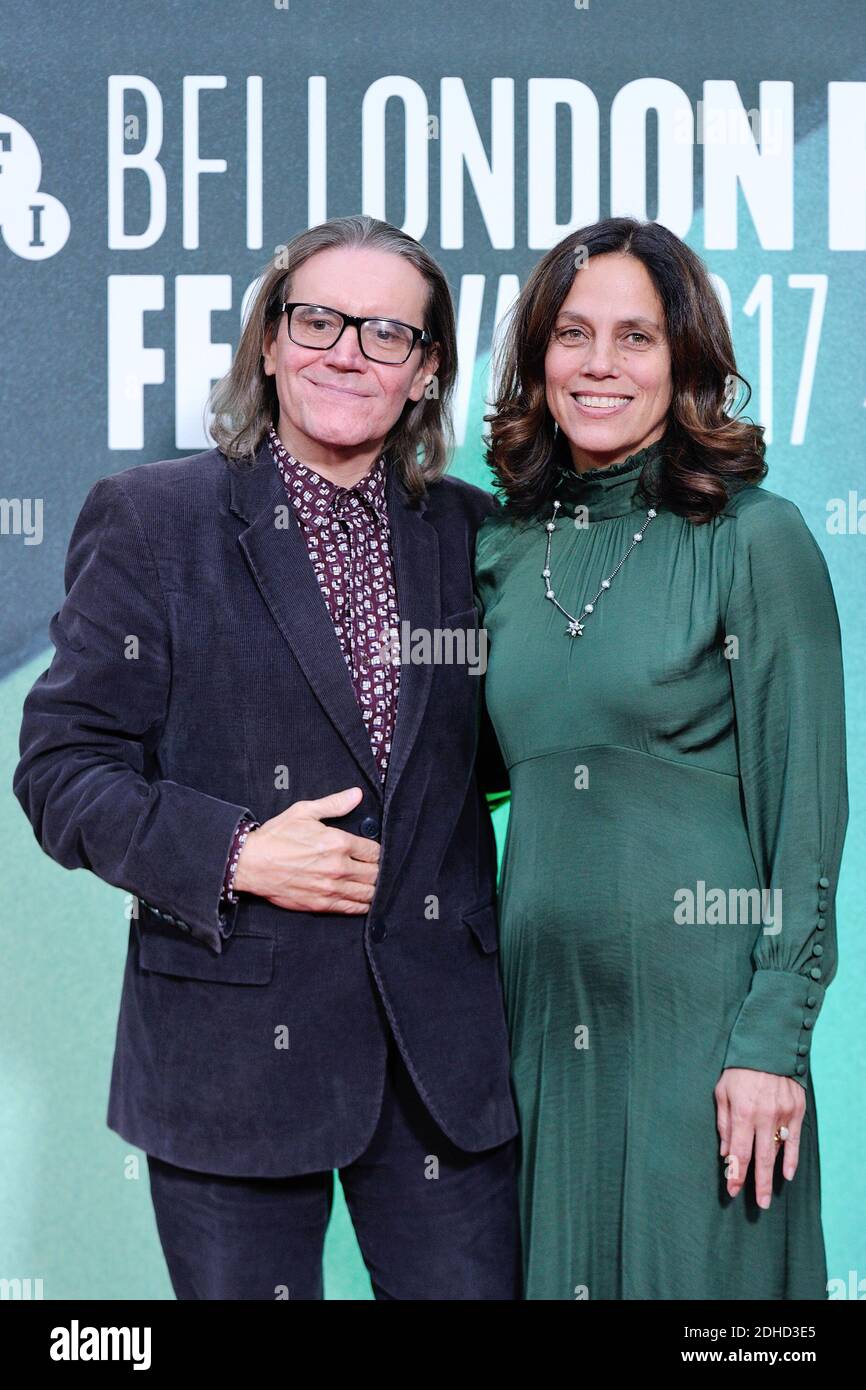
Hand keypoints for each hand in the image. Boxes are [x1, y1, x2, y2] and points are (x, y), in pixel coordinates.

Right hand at [234, 786, 379, 913]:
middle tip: (374, 868)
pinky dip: (362, 905)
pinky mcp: (322, 904)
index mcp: (338, 842)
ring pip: (368, 893)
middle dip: (377, 870)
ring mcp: (331, 888)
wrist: (252, 864)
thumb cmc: (276, 836)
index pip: (374, 851)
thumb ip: (334, 804)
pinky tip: (363, 900)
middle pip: (375, 873)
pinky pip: (353, 908)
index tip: (373, 852)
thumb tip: (356, 795)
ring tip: (371, 884)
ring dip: (373, 888)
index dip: (377, 852)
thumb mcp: (304, 812)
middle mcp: (338, 867)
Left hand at [714, 1067, 805, 1207]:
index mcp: (742, 1113)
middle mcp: (764, 1117)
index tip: (732, 1190)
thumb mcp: (722, 1092)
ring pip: (777, 1151)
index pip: (739, 1152)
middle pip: (761, 1158)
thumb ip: (724, 1123)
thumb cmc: (739, 1070)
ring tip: (768, 1195)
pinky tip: (787, 1174)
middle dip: (757, 1184)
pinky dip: (791, 1158)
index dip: (735, 1174)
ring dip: (773, 1175)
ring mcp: (782, 1114)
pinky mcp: (796, 1110)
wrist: (769, 1046)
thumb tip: (725, 1152)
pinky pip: (794, 1139)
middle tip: (758, 1205)